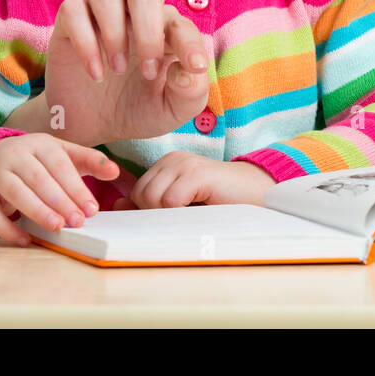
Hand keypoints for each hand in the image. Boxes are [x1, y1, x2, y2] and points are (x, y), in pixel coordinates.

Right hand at [0, 133, 118, 245]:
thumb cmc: (38, 160)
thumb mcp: (63, 154)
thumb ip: (90, 161)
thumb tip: (115, 171)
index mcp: (39, 143)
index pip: (59, 166)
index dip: (76, 188)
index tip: (92, 210)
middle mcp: (15, 155)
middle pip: (38, 179)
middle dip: (60, 202)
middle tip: (77, 222)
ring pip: (15, 193)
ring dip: (37, 212)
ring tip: (57, 228)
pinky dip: (6, 229)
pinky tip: (26, 240)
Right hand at [43, 0, 210, 144]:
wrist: (94, 126)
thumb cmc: (139, 109)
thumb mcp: (173, 110)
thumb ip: (191, 91)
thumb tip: (187, 70)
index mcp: (165, 28)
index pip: (181, 21)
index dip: (189, 42)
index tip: (192, 68)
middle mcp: (134, 13)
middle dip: (148, 29)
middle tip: (146, 72)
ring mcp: (100, 15)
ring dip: (114, 29)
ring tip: (118, 69)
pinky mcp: (68, 25)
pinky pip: (72, 8)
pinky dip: (84, 40)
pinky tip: (95, 72)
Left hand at [112, 152, 275, 209]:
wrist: (258, 195)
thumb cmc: (220, 202)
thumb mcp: (180, 203)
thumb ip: (150, 202)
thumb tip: (117, 208)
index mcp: (166, 163)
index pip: (136, 192)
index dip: (149, 211)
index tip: (172, 216)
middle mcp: (173, 159)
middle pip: (140, 195)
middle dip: (156, 213)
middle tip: (185, 215)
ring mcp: (185, 163)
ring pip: (152, 198)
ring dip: (170, 215)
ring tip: (193, 212)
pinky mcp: (198, 174)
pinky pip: (170, 201)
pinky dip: (182, 213)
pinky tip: (201, 208)